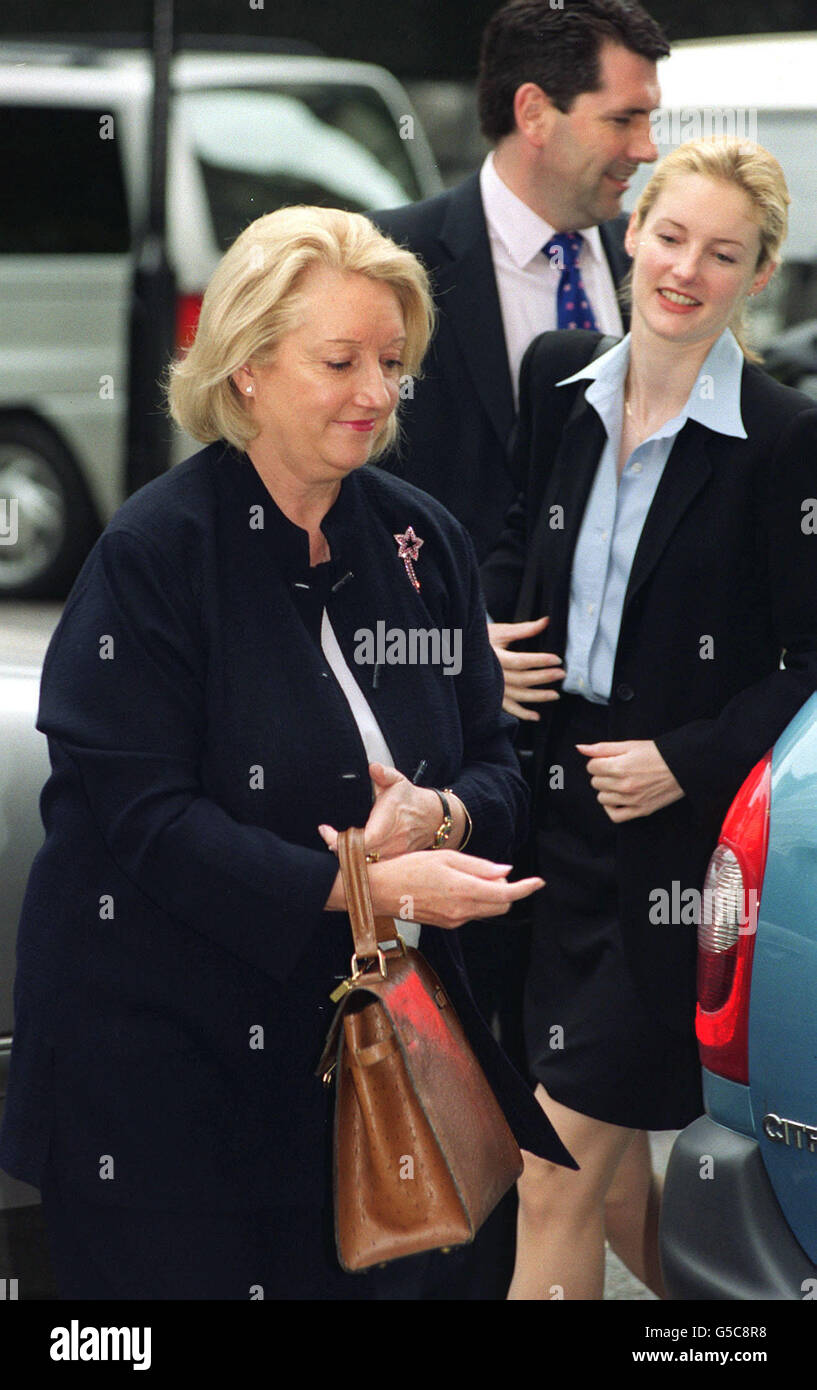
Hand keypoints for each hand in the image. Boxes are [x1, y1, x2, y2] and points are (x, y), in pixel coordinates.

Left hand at [318, 763, 442, 859]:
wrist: (433, 817)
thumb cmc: (410, 799)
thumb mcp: (397, 781)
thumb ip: (384, 774)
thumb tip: (373, 768)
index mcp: (388, 823)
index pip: (361, 841)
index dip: (339, 840)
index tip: (325, 830)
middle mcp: (392, 842)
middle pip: (357, 855)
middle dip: (339, 847)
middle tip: (328, 835)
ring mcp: (393, 854)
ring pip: (364, 862)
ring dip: (348, 854)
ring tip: (338, 840)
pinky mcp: (394, 861)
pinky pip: (373, 864)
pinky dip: (360, 858)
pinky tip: (352, 848)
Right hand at [331, 850, 543, 928]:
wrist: (380, 891)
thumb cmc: (409, 868)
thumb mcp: (446, 858)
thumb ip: (478, 866)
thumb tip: (506, 872)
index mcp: (464, 890)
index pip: (506, 894)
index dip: (526, 888)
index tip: (538, 882)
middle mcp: (462, 910)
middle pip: (501, 905)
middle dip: (504, 890)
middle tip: (488, 872)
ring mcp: (455, 920)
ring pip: (487, 910)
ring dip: (488, 895)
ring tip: (465, 875)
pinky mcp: (447, 924)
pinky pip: (471, 913)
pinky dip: (473, 900)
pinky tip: (453, 886)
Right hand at [487, 616, 564, 721]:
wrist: (459, 651)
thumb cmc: (480, 640)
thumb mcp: (500, 631)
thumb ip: (524, 629)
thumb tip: (546, 621)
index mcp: (495, 657)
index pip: (521, 661)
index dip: (540, 661)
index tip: (556, 659)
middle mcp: (493, 675)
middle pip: (522, 679)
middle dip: (544, 677)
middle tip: (561, 674)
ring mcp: (492, 688)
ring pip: (518, 695)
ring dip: (538, 697)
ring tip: (555, 695)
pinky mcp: (492, 697)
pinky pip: (508, 708)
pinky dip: (522, 714)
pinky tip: (536, 716)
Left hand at [576, 739, 683, 822]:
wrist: (682, 766)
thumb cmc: (657, 754)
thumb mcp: (629, 745)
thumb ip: (602, 748)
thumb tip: (580, 748)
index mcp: (619, 767)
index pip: (592, 767)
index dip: (599, 761)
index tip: (609, 760)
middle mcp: (624, 785)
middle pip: (595, 782)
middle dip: (603, 774)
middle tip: (617, 769)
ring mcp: (632, 800)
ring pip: (602, 798)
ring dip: (607, 790)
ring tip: (620, 782)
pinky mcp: (640, 810)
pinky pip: (615, 816)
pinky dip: (612, 808)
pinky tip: (617, 798)